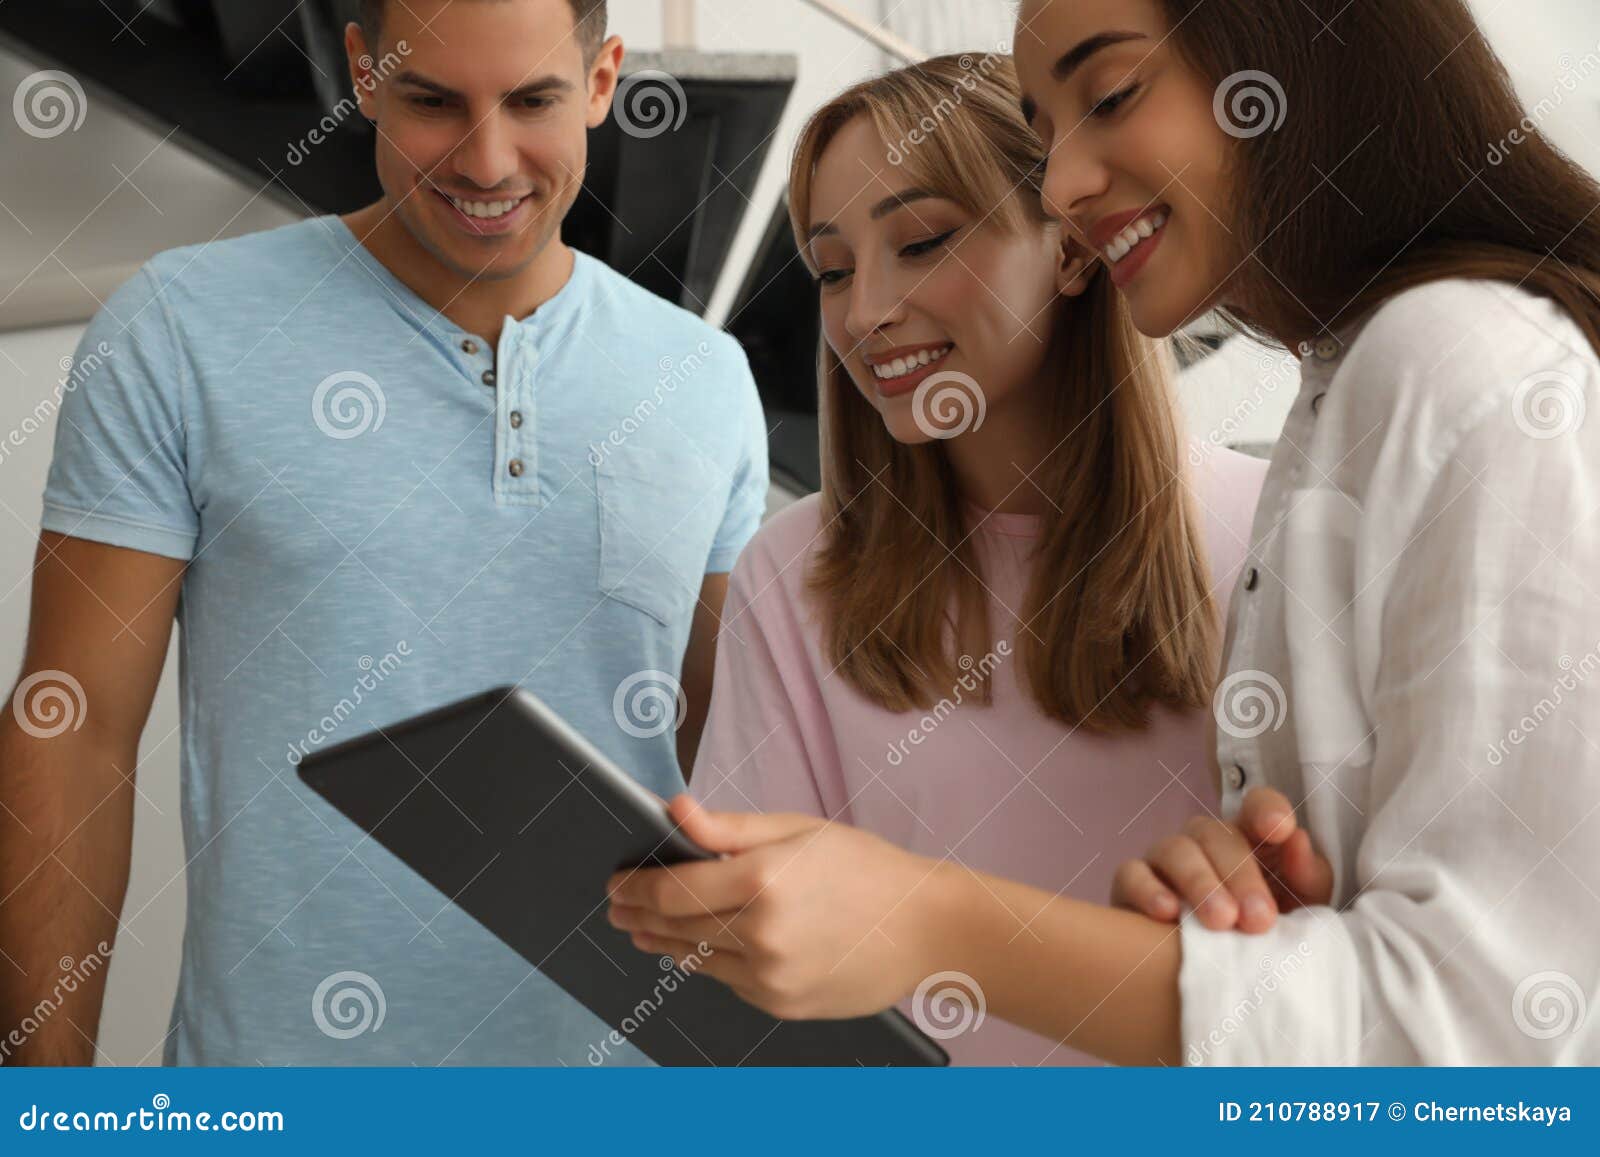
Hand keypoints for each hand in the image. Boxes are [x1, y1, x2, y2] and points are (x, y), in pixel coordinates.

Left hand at [605, 795, 946, 1019]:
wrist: (925, 928)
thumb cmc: (864, 868)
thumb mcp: (797, 830)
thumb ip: (728, 828)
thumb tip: (673, 810)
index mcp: (763, 880)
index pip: (672, 890)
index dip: (635, 886)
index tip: (616, 881)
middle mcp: (762, 933)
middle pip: (675, 928)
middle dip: (639, 915)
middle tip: (617, 906)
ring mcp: (771, 976)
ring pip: (695, 959)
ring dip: (663, 943)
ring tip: (643, 930)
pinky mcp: (781, 1004)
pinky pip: (728, 981)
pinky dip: (710, 962)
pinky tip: (699, 948)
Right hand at [1110, 787, 1332, 932]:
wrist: (1218, 980)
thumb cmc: (1264, 938)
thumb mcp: (1301, 913)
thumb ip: (1308, 877)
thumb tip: (1298, 840)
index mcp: (1252, 839)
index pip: (1257, 804)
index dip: (1267, 809)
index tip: (1280, 830)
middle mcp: (1205, 840)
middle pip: (1217, 834)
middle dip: (1241, 876)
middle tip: (1259, 920)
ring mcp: (1164, 858)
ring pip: (1175, 849)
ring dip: (1200, 883)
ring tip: (1220, 923)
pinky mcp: (1131, 884)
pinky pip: (1131, 873)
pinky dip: (1148, 890)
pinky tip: (1167, 914)